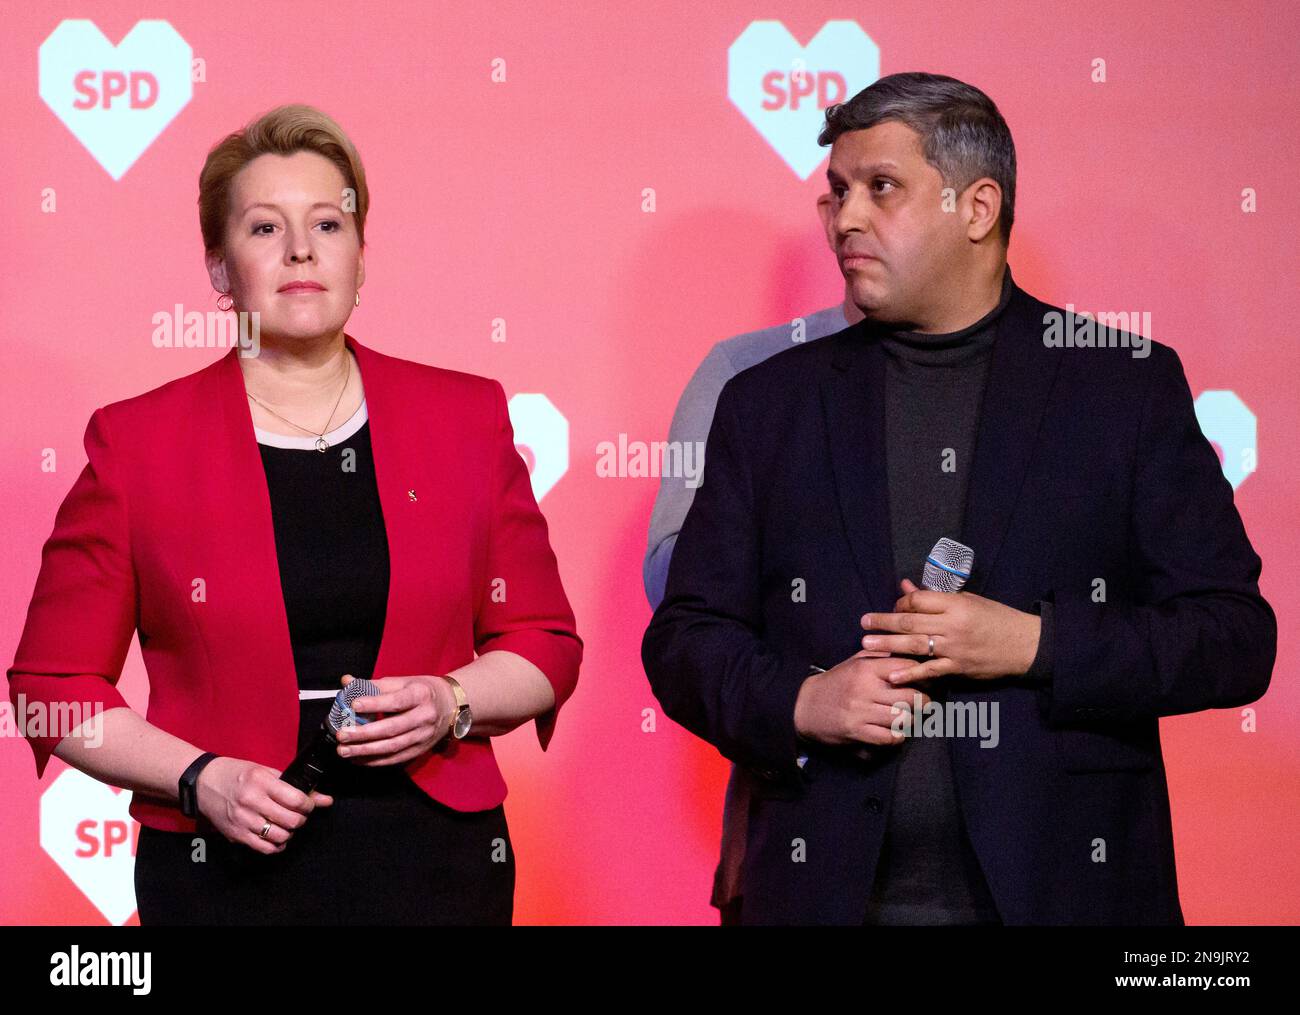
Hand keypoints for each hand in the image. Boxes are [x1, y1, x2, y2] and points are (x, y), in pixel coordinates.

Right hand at [195, 756, 333, 854]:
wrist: (202, 783)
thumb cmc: (235, 774)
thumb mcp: (264, 771)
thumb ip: (292, 785)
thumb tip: (324, 799)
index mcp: (261, 782)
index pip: (296, 800)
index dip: (309, 804)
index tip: (309, 804)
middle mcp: (252, 802)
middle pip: (291, 821)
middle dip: (301, 819)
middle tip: (300, 815)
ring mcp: (243, 820)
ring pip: (280, 837)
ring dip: (290, 833)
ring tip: (287, 825)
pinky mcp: (236, 835)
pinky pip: (264, 848)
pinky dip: (276, 845)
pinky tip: (277, 837)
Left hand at [335, 673, 454, 765]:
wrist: (451, 706)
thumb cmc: (422, 692)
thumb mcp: (403, 682)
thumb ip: (374, 685)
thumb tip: (347, 682)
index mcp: (420, 695)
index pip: (396, 702)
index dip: (375, 704)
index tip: (353, 705)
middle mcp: (424, 716)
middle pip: (392, 729)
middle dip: (364, 734)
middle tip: (342, 734)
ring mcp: (423, 736)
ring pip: (392, 747)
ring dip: (365, 751)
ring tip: (344, 750)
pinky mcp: (420, 750)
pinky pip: (395, 759)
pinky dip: (374, 761)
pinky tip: (357, 759)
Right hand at [793, 650, 932, 747]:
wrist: (804, 706)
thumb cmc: (835, 683)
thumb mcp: (854, 662)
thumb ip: (880, 656)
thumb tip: (908, 652)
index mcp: (866, 668)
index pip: (908, 668)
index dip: (922, 675)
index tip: (925, 681)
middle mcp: (865, 689)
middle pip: (912, 696)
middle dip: (924, 701)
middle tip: (924, 703)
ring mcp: (861, 711)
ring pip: (904, 718)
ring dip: (911, 721)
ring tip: (909, 718)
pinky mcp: (856, 731)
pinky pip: (889, 737)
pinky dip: (897, 737)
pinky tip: (895, 732)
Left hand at [860, 578, 1040, 682]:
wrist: (1025, 644)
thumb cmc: (995, 618)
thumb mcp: (967, 600)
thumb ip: (934, 597)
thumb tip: (905, 586)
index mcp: (955, 604)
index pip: (918, 601)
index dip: (901, 603)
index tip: (893, 607)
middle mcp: (953, 625)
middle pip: (911, 622)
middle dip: (884, 622)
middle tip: (863, 622)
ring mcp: (955, 648)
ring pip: (915, 644)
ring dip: (888, 644)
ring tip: (866, 644)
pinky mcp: (959, 667)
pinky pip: (930, 670)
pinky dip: (910, 673)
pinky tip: (892, 675)